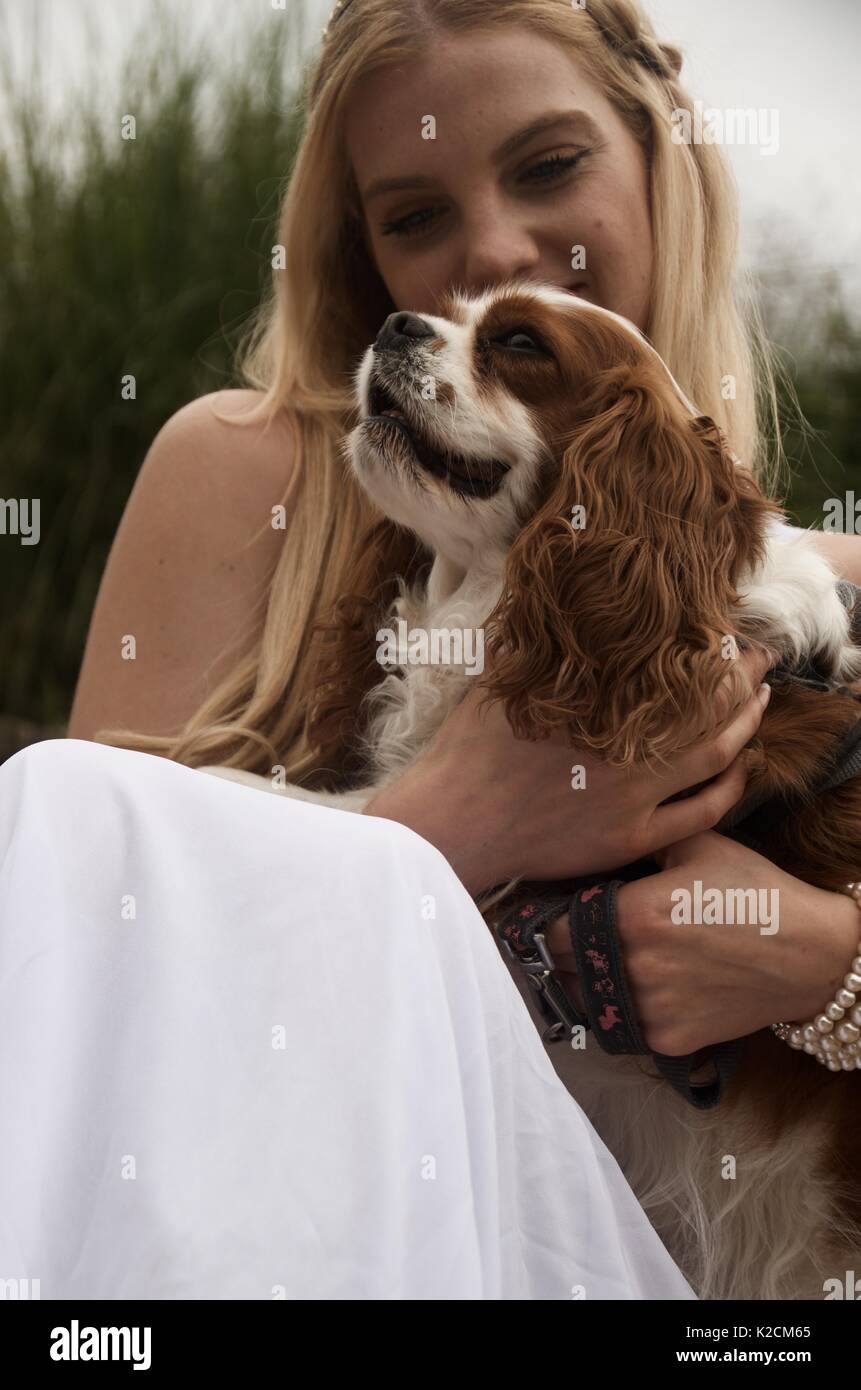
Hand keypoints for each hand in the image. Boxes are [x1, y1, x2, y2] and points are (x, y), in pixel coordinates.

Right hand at [363, 643, 775, 895]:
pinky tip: (741, 768)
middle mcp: (625, 749)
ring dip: (745, 726)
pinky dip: (729, 788)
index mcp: (596, 704)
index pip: (679, 668)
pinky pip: (699, 814)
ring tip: (761, 701)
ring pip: (715, 759)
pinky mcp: (627, 839)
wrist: (453, 824)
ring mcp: (632, 799)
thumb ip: (537, 640)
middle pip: (709, 708)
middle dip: (744, 680)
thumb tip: (554, 590)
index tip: (734, 631)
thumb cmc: (468, 749)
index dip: (717, 649)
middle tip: (765, 658)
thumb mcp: (500, 677)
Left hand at [549, 830, 860, 1054]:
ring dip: (590, 984)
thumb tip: (598, 838)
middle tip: (570, 942)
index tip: (543, 920)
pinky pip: (626, 1025)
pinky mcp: (669, 1039)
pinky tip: (644, 988)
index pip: (554, 929)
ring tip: (603, 965)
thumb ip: (641, 842)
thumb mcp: (695, 846)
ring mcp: (651, 1007)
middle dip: (565, 953)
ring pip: (591, 1000)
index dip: (546, 924)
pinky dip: (627, 1008)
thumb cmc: (752, 891)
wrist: (810, 953)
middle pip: (566, 967)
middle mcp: (634, 966)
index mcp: (632, 916)